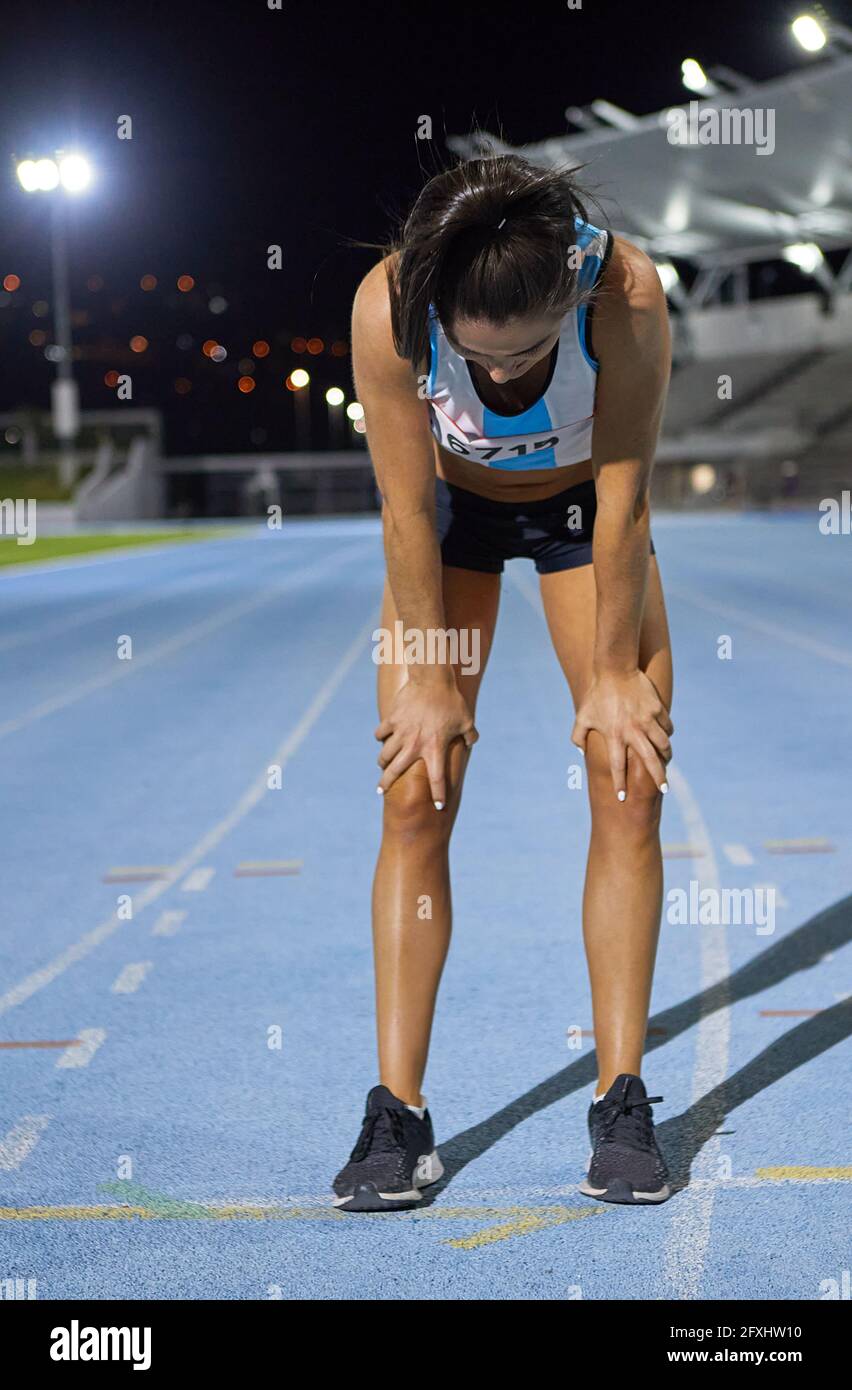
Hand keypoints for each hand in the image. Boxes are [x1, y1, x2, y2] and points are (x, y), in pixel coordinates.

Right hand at [375, 677, 477, 807]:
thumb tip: (471, 743)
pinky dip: (380, 737)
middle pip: (395, 772)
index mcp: (435, 748)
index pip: (437, 779)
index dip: (438, 794)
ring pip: (384, 754)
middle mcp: (415, 745)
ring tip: (382, 765)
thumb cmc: (452, 700)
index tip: (438, 806)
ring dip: (382, 762)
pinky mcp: (392, 719)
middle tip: (381, 791)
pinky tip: (382, 739)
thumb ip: (470, 735)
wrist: (432, 678)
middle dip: (386, 784)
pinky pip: (381, 733)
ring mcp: (401, 732)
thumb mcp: (467, 720)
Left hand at [572, 669, 672, 799]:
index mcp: (614, 735)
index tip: (622, 797)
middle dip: (658, 778)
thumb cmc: (597, 694)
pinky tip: (664, 738)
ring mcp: (647, 720)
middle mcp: (632, 730)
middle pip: (649, 760)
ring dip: (666, 756)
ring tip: (666, 762)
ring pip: (663, 745)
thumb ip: (579, 736)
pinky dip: (667, 735)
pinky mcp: (657, 709)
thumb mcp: (582, 715)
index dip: (620, 783)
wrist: (615, 668)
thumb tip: (580, 752)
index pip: (618, 766)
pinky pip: (667, 728)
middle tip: (664, 789)